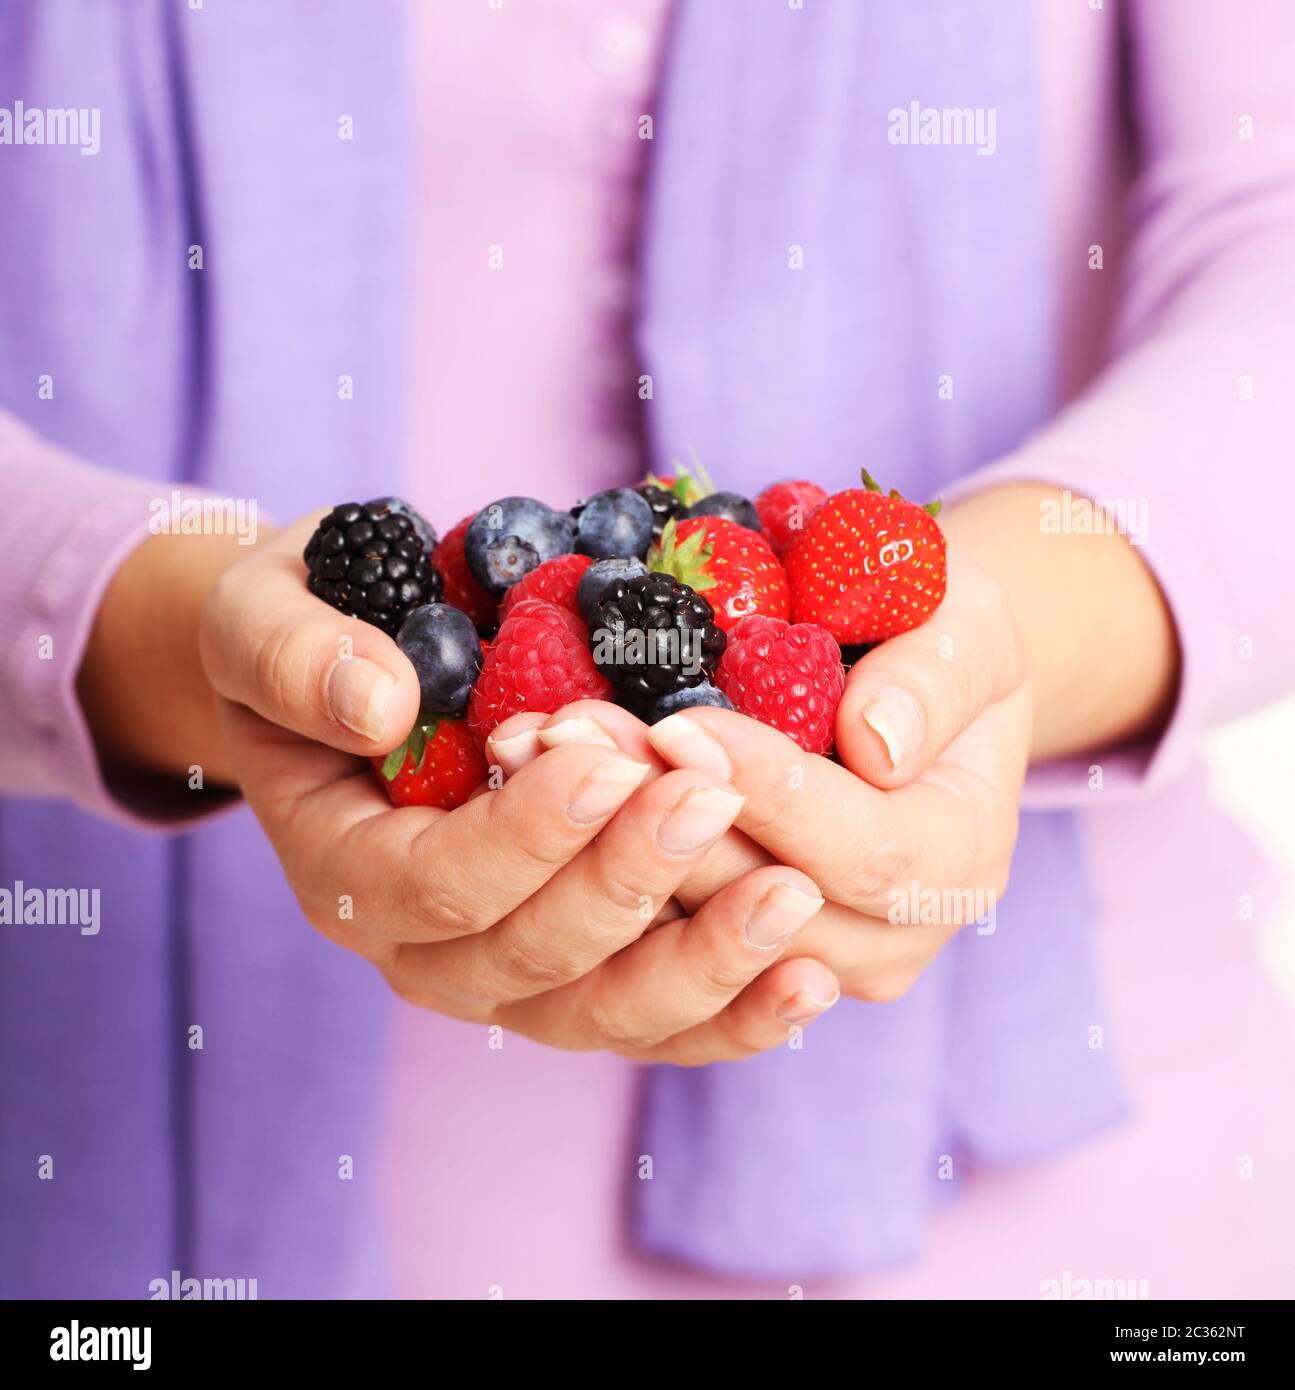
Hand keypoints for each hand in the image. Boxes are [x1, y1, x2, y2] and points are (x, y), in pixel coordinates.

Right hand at [200, 516, 837, 1062]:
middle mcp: (422, 949)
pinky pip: (652, 1018)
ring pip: (603, 1012)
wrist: (342, 682)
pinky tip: (807, 979)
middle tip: (710, 798)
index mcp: (344, 871)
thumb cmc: (303, 638)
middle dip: (624, 884)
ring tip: (793, 897)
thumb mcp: (262, 619)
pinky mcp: (575, 971)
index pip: (435, 884)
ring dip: (701, 965)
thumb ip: (296, 658)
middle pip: (530, 960)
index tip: (607, 762)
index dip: (523, 836)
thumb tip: (375, 703)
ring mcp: (503, 973)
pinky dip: (730, 1011)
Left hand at [494, 549, 1030, 1002]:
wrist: (908, 686)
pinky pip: (650, 935)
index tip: (678, 724)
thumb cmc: (940, 638)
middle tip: (572, 733)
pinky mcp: (730, 952)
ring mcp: (805, 960)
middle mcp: (886, 938)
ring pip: (687, 926)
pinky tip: (526, 789)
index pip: (860, 851)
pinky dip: (585, 863)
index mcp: (958, 862)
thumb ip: (935, 677)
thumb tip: (877, 744)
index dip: (766, 792)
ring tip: (535, 749)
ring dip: (601, 840)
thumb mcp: (967, 625)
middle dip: (658, 814)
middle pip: (758, 901)